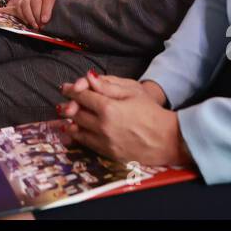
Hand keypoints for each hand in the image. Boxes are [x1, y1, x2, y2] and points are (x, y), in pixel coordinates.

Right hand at [3, 0, 66, 28]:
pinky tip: (28, 24)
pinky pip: (18, 7)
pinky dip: (22, 16)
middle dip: (36, 14)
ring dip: (29, 16)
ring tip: (35, 27)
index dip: (46, 9)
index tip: (46, 20)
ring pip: (25, 4)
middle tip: (40, 26)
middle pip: (35, 0)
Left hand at [56, 72, 189, 167]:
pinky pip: (87, 143)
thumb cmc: (151, 112)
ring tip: (64, 117)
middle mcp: (102, 126)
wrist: (167, 139)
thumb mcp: (132, 91)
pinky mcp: (108, 153)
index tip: (65, 87)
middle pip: (76, 113)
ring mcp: (104, 141)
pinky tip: (74, 131)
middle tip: (64, 102)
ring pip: (78, 130)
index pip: (82, 96)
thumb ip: (107, 85)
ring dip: (69, 122)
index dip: (71, 90)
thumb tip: (88, 78)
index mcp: (108, 108)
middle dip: (68, 105)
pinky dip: (78, 136)